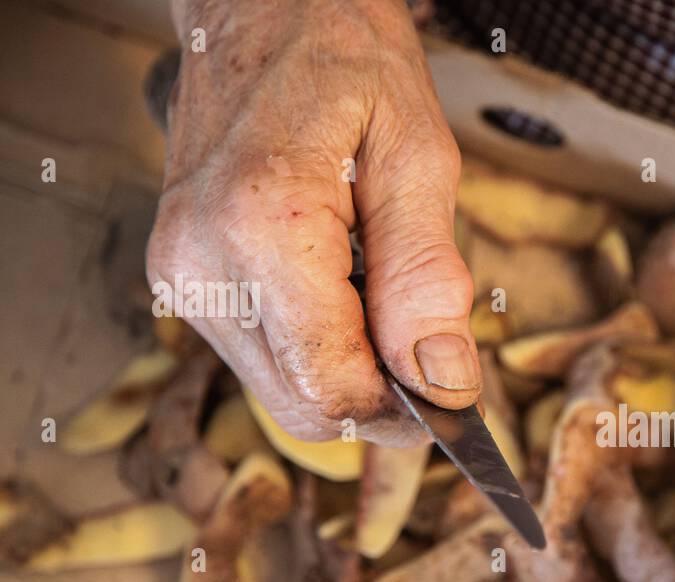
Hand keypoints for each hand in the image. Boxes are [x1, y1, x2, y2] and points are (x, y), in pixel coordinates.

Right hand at [147, 0, 474, 443]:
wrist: (259, 2)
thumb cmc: (342, 55)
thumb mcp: (417, 155)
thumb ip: (427, 276)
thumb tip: (445, 380)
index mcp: (261, 226)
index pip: (332, 385)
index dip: (405, 411)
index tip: (456, 394)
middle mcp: (202, 263)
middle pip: (304, 407)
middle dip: (380, 400)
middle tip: (433, 355)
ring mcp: (182, 274)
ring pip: (282, 392)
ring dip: (349, 373)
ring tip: (385, 297)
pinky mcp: (184, 277)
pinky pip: (264, 356)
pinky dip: (318, 348)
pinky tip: (347, 291)